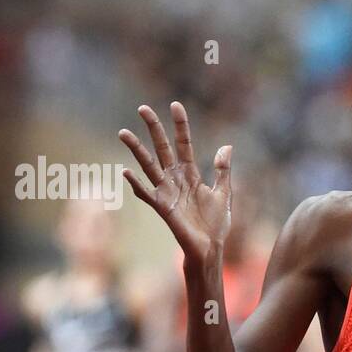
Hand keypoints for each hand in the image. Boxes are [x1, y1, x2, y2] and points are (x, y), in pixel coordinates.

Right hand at [118, 102, 231, 267]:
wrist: (211, 247)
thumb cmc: (215, 223)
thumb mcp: (224, 192)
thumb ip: (223, 170)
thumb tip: (227, 145)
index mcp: (190, 174)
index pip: (183, 143)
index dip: (180, 125)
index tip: (176, 105)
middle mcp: (175, 179)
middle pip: (162, 148)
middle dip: (153, 128)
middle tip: (143, 108)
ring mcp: (167, 192)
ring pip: (149, 165)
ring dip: (136, 150)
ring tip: (124, 132)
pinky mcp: (163, 208)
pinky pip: (147, 194)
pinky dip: (137, 184)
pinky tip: (126, 172)